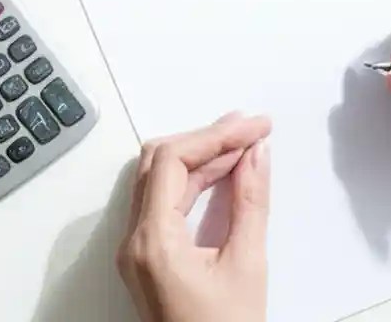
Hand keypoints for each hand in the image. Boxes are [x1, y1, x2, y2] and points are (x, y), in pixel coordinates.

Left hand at [117, 113, 271, 321]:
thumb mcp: (247, 264)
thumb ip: (251, 201)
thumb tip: (256, 155)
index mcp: (152, 242)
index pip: (172, 161)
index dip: (216, 134)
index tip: (254, 127)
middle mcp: (134, 242)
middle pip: (160, 164)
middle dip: (207, 139)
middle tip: (251, 129)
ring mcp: (138, 251)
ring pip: (160, 181)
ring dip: (201, 158)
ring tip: (244, 145)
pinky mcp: (149, 259)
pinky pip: (164, 204)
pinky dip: (194, 182)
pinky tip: (226, 176)